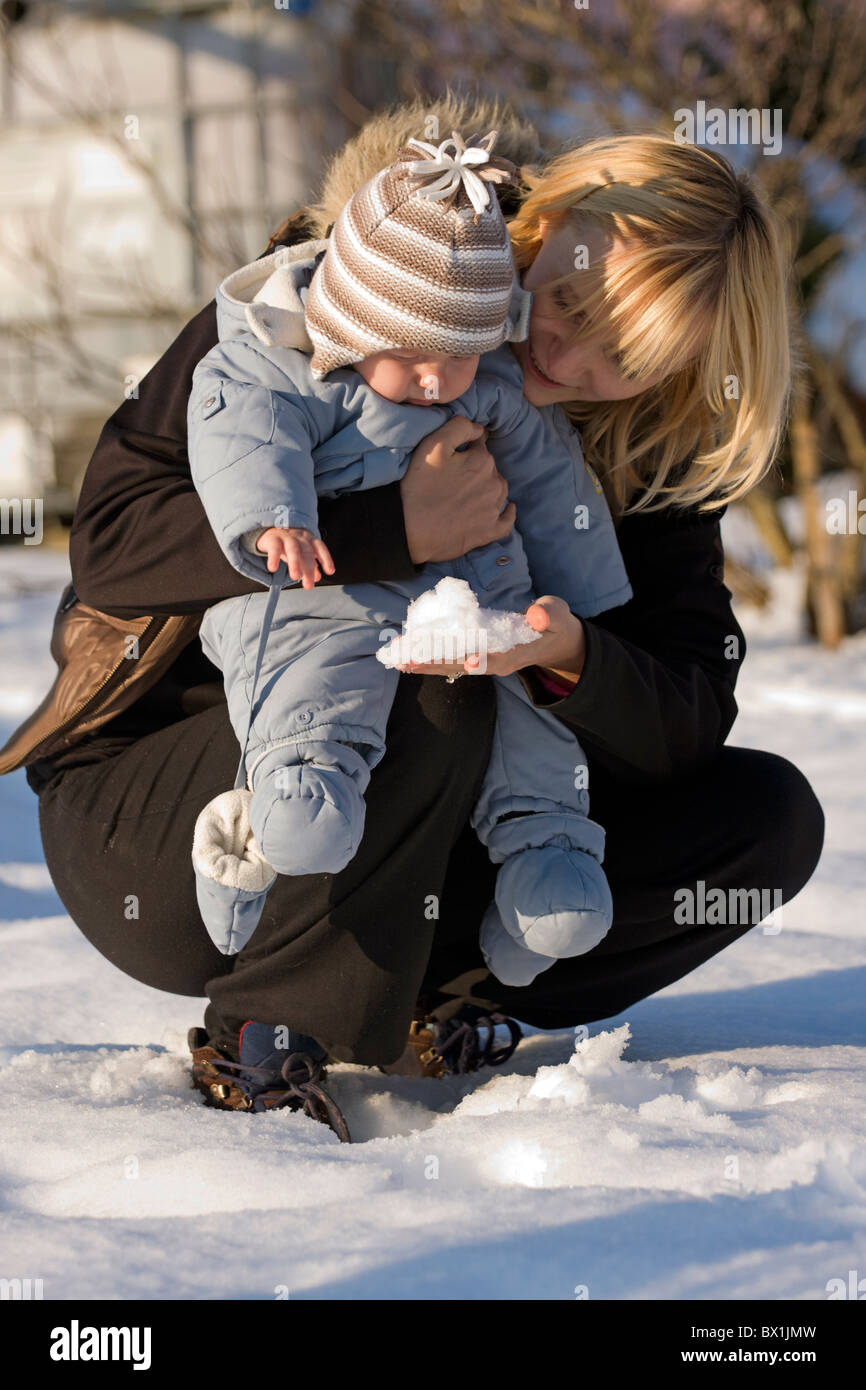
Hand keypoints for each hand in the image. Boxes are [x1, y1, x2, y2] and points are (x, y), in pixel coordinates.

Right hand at [255, 526, 334, 589]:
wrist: (271, 529)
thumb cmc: (290, 543)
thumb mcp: (302, 553)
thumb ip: (310, 565)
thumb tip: (317, 577)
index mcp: (309, 540)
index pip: (320, 548)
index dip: (326, 559)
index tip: (330, 571)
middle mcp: (300, 538)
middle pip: (307, 552)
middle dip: (309, 569)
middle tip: (308, 585)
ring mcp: (287, 537)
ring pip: (293, 549)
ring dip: (295, 563)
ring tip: (295, 577)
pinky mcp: (273, 539)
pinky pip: (274, 548)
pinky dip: (274, 558)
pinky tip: (273, 568)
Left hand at [397, 595, 586, 681]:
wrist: (553, 642)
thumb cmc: (554, 625)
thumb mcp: (558, 616)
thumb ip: (549, 615)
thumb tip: (536, 614)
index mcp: (515, 653)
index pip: (496, 658)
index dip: (482, 659)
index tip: (467, 662)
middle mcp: (495, 663)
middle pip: (462, 664)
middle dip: (435, 662)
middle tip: (408, 660)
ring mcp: (483, 663)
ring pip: (451, 664)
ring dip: (424, 662)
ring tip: (399, 659)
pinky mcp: (475, 657)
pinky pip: (448, 660)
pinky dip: (428, 658)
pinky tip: (407, 656)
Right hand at [399, 416, 516, 563]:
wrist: (411, 531)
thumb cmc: (419, 487)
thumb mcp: (433, 445)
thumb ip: (459, 427)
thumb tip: (478, 428)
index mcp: (483, 460)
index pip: (479, 445)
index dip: (465, 448)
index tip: (452, 456)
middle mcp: (494, 483)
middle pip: (489, 468)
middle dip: (475, 468)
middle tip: (452, 477)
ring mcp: (494, 509)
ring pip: (498, 490)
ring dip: (487, 487)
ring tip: (466, 493)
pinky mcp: (490, 531)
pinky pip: (507, 521)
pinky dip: (507, 513)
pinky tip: (506, 509)